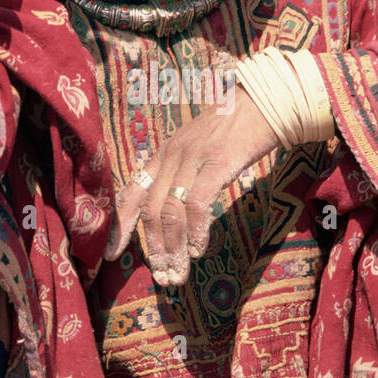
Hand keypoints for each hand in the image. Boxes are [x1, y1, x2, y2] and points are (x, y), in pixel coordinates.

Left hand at [103, 89, 280, 285]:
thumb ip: (183, 171)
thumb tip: (177, 211)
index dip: (120, 226)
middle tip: (162, 275)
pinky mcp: (217, 163)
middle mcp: (172, 155)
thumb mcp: (198, 145)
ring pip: (170, 212)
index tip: (112, 255)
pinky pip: (197, 203)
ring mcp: (193, 158)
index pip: (131, 192)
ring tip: (180, 271)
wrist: (265, 101)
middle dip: (153, 248)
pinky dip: (196, 231)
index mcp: (164, 153)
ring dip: (174, 247)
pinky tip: (199, 249)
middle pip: (149, 209)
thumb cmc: (235, 128)